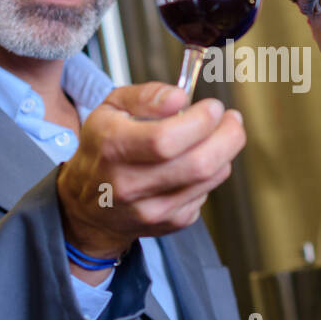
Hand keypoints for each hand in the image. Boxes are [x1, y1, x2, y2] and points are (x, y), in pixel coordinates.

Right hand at [56, 82, 245, 258]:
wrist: (89, 207)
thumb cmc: (103, 149)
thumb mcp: (112, 109)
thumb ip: (146, 96)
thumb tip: (180, 98)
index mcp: (112, 147)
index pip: (166, 139)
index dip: (200, 121)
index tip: (213, 107)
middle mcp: (129, 184)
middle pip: (198, 164)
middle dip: (228, 136)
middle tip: (231, 120)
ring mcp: (150, 209)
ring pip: (209, 179)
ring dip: (225, 152)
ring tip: (219, 136)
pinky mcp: (169, 223)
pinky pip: (205, 194)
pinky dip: (210, 175)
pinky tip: (195, 164)